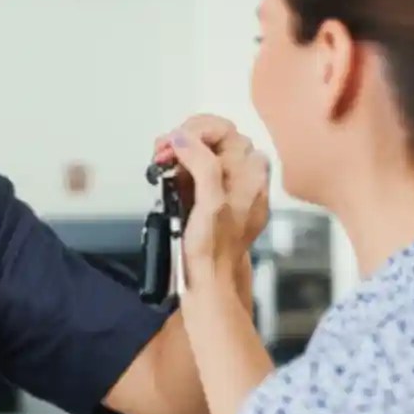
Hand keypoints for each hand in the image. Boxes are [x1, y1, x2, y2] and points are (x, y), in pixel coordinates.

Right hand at [153, 116, 269, 292]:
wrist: (210, 283)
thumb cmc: (213, 251)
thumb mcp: (209, 203)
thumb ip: (201, 164)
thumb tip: (184, 138)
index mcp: (250, 176)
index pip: (225, 130)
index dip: (196, 131)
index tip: (174, 144)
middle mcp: (244, 179)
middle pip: (215, 138)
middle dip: (185, 138)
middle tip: (163, 152)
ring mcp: (229, 188)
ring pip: (206, 152)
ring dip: (180, 151)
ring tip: (162, 162)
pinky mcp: (214, 199)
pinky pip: (199, 170)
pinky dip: (181, 167)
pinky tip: (168, 175)